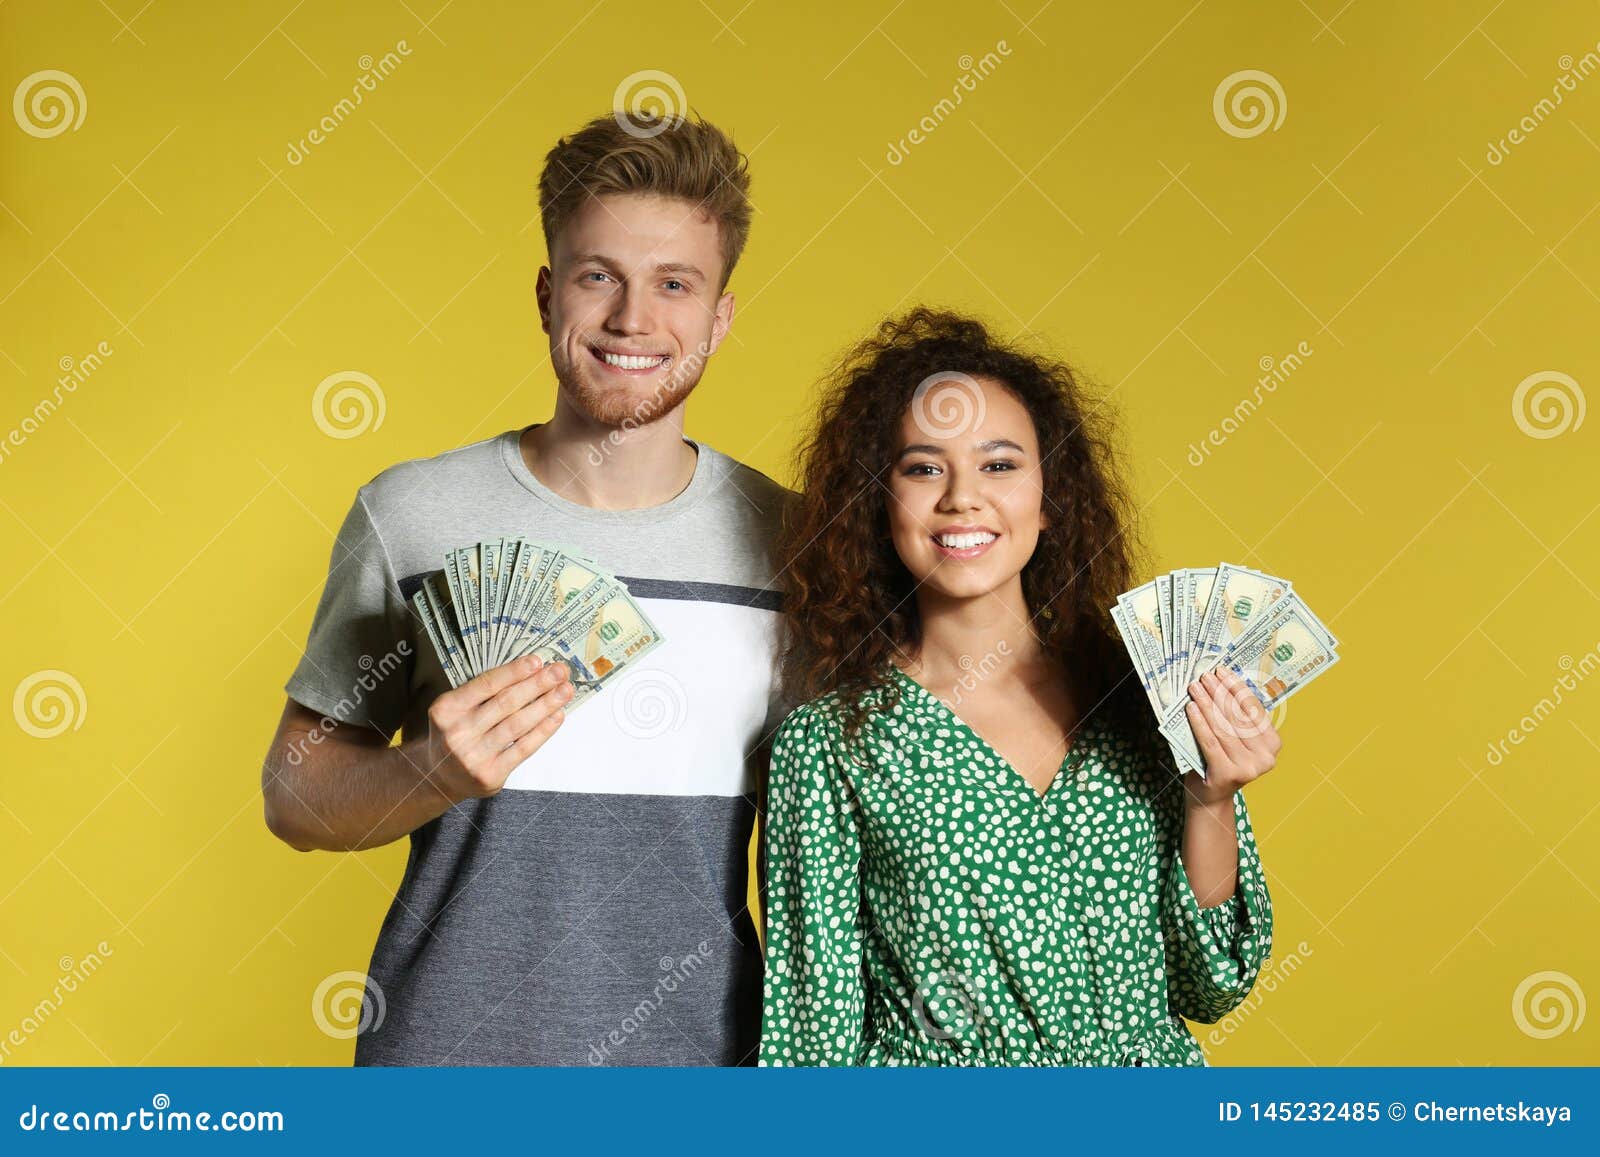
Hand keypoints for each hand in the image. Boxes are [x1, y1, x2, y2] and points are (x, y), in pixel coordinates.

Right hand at [422, 653, 571, 801]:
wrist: (439, 777)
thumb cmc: (455, 734)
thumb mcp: (455, 710)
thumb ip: (483, 694)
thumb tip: (529, 672)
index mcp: (446, 709)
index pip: (486, 685)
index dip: (514, 671)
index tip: (537, 661)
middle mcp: (457, 733)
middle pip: (506, 703)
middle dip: (537, 684)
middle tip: (560, 671)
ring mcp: (473, 756)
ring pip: (517, 725)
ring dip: (546, 705)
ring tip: (565, 691)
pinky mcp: (490, 775)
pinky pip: (523, 748)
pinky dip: (543, 730)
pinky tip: (557, 716)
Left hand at [1182, 665, 1280, 806]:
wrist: (1210, 797)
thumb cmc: (1221, 762)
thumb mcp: (1235, 739)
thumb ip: (1235, 719)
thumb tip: (1221, 683)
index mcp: (1273, 744)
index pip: (1253, 709)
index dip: (1237, 688)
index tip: (1222, 671)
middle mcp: (1266, 757)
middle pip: (1237, 717)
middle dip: (1219, 692)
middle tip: (1204, 675)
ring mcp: (1248, 767)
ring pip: (1223, 727)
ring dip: (1207, 703)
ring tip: (1195, 687)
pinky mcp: (1228, 774)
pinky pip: (1210, 741)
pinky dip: (1199, 722)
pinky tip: (1190, 707)